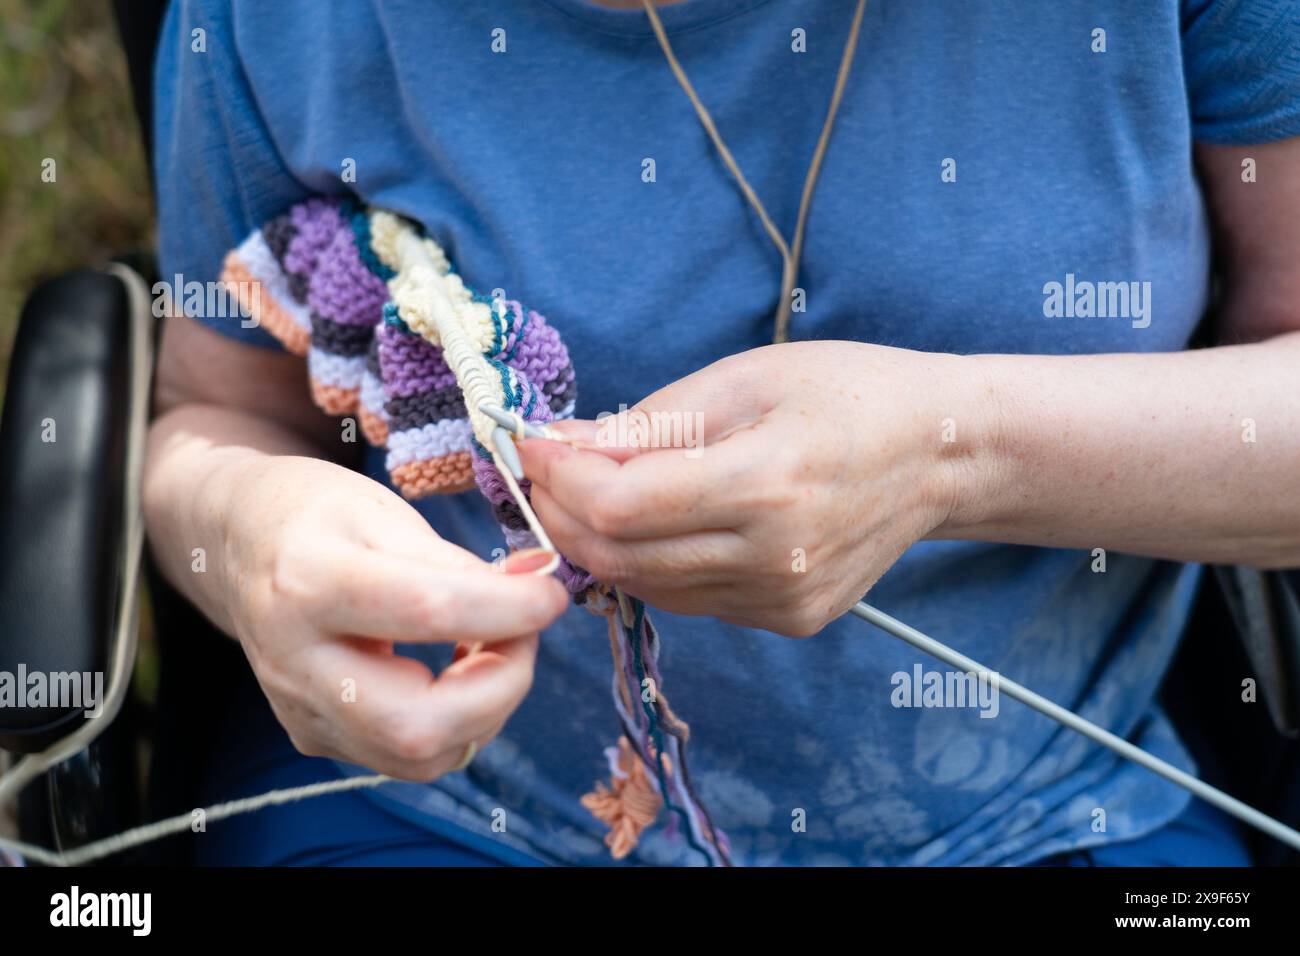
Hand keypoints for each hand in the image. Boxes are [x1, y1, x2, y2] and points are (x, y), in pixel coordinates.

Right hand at [221, 456, 567, 778]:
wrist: (239, 543)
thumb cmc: (317, 514)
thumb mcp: (383, 511)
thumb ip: (458, 562)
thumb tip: (534, 590)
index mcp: (309, 582)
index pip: (429, 612)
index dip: (510, 609)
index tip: (551, 593)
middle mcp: (296, 661)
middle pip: (417, 724)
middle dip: (500, 687)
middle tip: (522, 635)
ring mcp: (300, 710)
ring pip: (417, 755)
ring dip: (484, 709)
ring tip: (491, 648)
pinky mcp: (312, 736)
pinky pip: (405, 756)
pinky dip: (455, 721)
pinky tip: (457, 672)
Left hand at [519, 341, 979, 636]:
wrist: (939, 454)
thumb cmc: (849, 394)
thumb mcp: (748, 378)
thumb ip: (651, 421)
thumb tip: (563, 445)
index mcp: (767, 484)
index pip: (619, 507)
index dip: (559, 478)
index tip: (532, 443)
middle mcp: (775, 559)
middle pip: (620, 559)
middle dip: (562, 514)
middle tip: (545, 470)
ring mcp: (783, 600)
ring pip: (646, 586)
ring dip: (600, 542)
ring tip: (592, 490)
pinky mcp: (788, 619)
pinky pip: (689, 598)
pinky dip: (653, 561)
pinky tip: (660, 520)